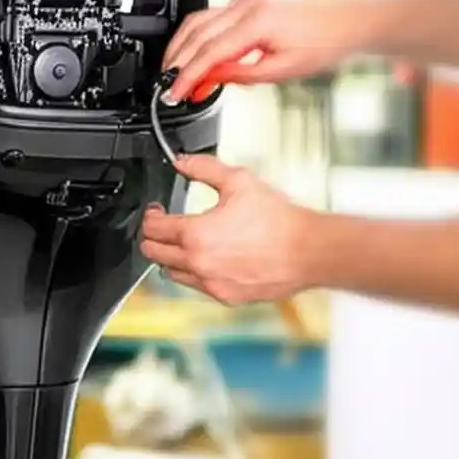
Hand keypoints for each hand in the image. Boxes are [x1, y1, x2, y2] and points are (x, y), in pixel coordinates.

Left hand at [140, 155, 317, 305]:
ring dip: (170, 257)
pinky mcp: (224, 297)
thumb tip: (182, 162)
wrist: (307, 250)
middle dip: (152, 237)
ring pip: (171, 273)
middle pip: (153, 253)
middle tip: (161, 226)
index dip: (150, 216)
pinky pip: (195, 286)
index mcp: (196, 234)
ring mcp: (210, 283)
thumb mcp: (238, 181)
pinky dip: (193, 273)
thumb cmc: (278, 220)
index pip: (153, 228)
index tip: (156, 211)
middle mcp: (198, 263)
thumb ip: (204, 169)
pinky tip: (205, 260)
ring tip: (183, 243)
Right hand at [161, 0, 369, 103]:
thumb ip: (241, 74)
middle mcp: (247, 5)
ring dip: (182, 48)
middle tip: (168, 87)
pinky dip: (197, 38)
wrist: (345, 24)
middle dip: (177, 62)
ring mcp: (245, 1)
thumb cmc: (324, 44)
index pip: (209, 51)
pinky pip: (211, 18)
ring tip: (175, 73)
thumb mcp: (282, 71)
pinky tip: (195, 56)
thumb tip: (211, 79)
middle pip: (196, 33)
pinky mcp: (247, 4)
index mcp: (256, 21)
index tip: (175, 92)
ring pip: (198, 22)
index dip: (188, 75)